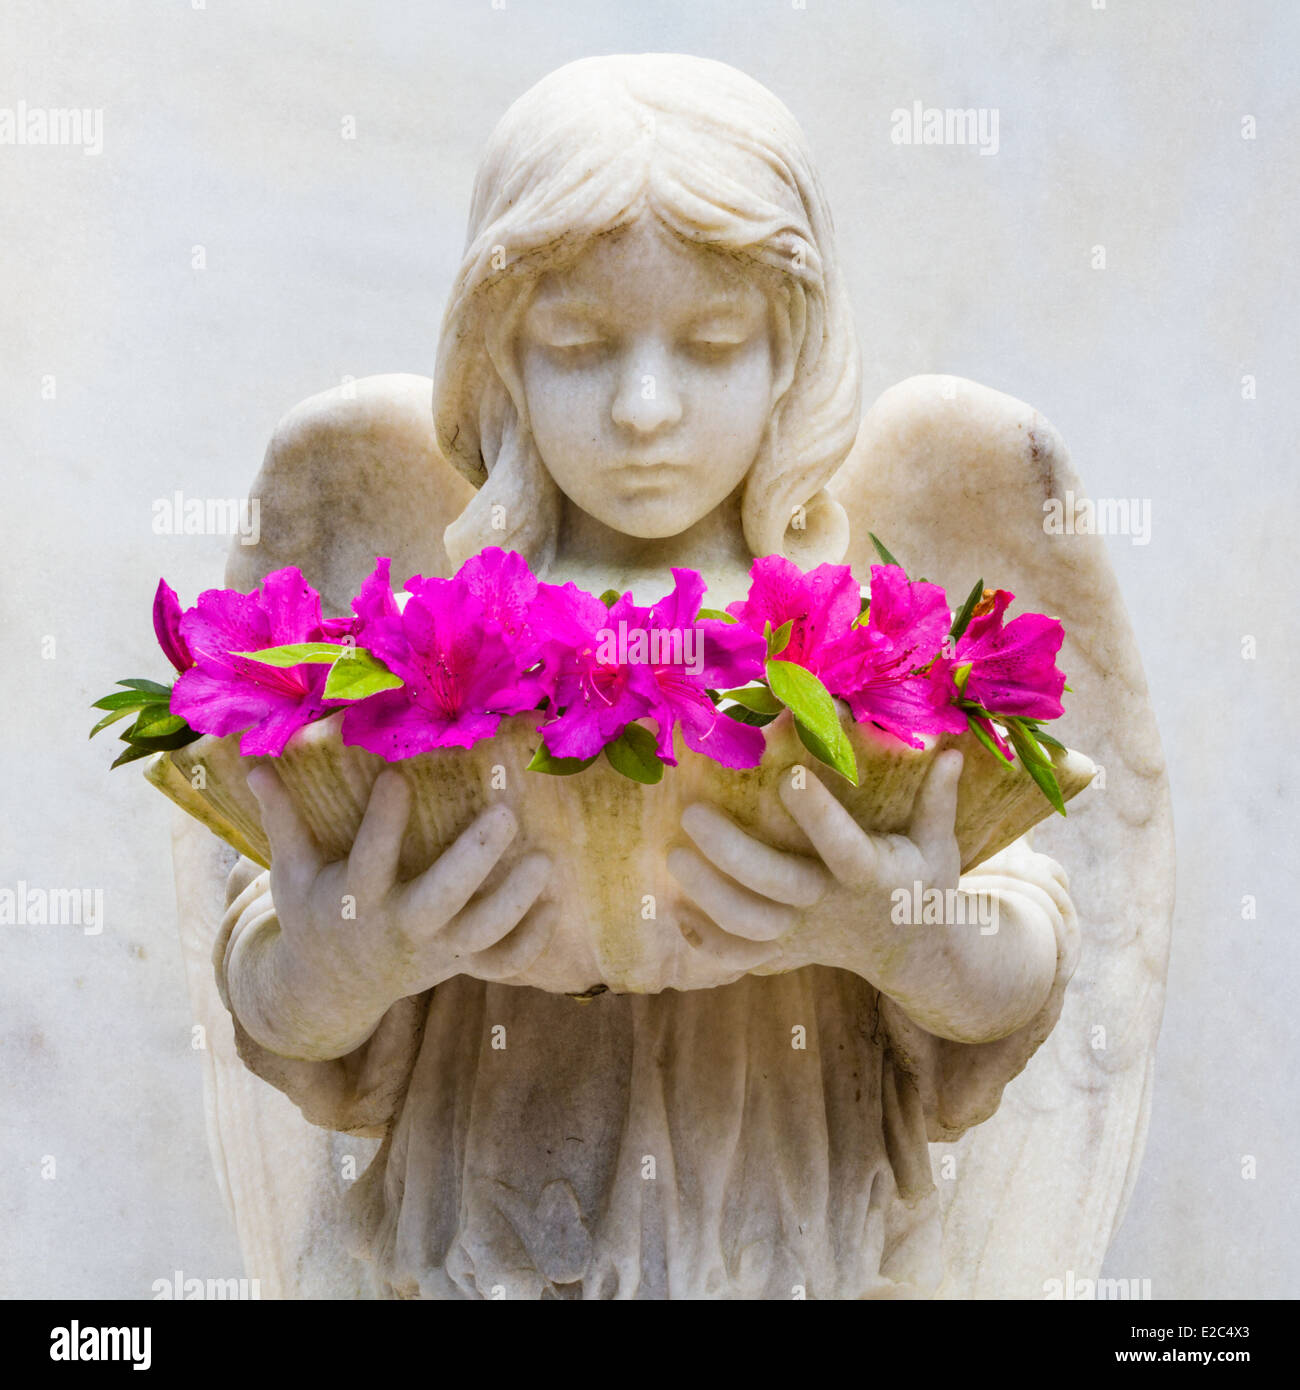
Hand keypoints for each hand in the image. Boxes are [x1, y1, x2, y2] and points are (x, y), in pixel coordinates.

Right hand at [239, 767, 552, 1052]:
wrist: (331, 988)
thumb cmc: (315, 912)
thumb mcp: (292, 872)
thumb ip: (282, 818)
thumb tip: (254, 762)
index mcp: (353, 902)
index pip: (369, 860)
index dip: (383, 821)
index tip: (398, 775)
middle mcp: (398, 929)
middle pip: (439, 902)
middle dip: (473, 860)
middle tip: (505, 814)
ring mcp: (434, 954)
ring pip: (481, 935)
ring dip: (516, 901)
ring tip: (545, 859)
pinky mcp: (460, 967)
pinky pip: (502, 965)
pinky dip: (531, 940)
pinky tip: (554, 901)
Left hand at [667, 750, 963, 983]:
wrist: (915, 957)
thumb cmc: (922, 883)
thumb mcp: (940, 845)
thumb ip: (939, 799)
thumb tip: (952, 748)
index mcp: (872, 876)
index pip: (844, 849)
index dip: (819, 816)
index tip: (789, 776)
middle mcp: (831, 906)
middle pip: (776, 887)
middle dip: (730, 852)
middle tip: (691, 813)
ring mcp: (803, 934)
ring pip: (748, 926)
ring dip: (706, 894)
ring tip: (673, 855)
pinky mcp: (784, 951)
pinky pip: (737, 957)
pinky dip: (703, 940)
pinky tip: (674, 907)